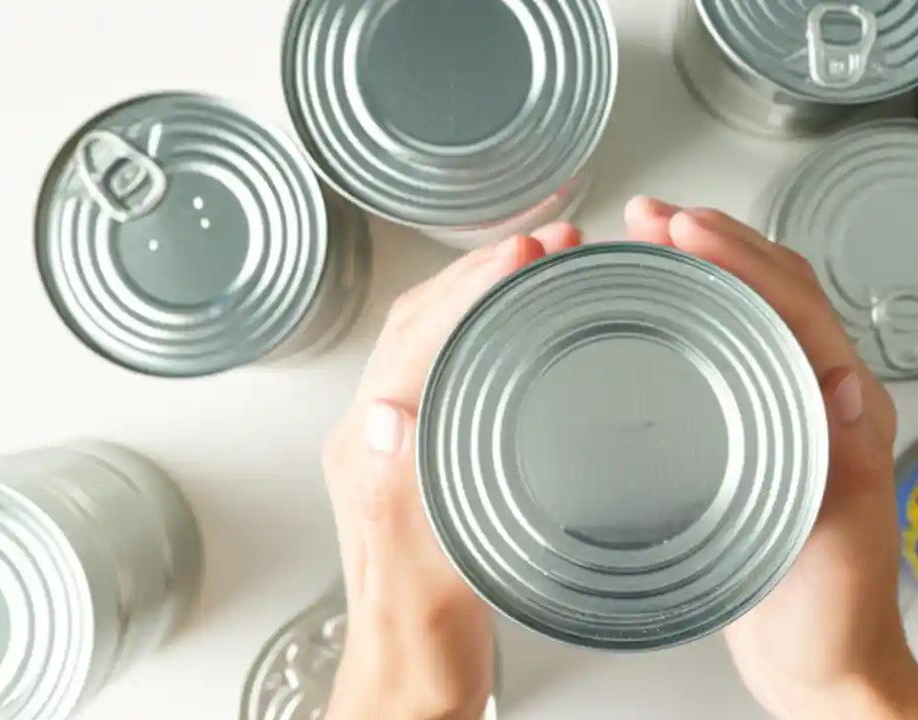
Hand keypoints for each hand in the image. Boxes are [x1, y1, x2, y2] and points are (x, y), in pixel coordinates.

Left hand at [321, 225, 582, 719]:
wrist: (413, 683)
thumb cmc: (417, 644)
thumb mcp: (416, 584)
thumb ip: (397, 507)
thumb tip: (385, 417)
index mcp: (368, 454)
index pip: (414, 340)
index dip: (469, 287)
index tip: (524, 253)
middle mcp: (375, 438)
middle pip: (421, 323)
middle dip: (482, 271)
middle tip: (549, 243)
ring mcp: (398, 446)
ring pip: (434, 338)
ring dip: (484, 292)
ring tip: (542, 264)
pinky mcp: (425, 460)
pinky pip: (451, 368)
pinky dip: (488, 329)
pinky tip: (525, 329)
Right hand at [625, 197, 917, 719]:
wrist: (820, 661)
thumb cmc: (834, 612)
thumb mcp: (844, 543)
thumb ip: (850, 468)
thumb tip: (850, 385)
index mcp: (850, 411)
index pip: (798, 308)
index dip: (742, 260)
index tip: (684, 229)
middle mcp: (824, 399)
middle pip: (777, 291)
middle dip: (718, 241)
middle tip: (651, 217)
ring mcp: (789, 412)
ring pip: (754, 311)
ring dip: (706, 266)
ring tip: (648, 241)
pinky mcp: (756, 433)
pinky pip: (729, 352)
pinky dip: (696, 312)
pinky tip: (659, 310)